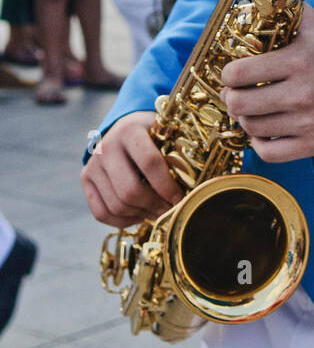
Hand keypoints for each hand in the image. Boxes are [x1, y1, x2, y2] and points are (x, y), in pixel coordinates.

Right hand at [82, 110, 184, 227]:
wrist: (125, 127)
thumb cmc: (153, 133)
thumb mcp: (166, 134)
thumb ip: (178, 154)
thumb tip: (195, 185)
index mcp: (130, 130)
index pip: (150, 163)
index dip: (167, 186)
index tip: (180, 197)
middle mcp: (106, 146)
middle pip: (130, 191)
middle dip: (154, 205)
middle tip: (169, 209)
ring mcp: (92, 164)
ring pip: (116, 205)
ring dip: (141, 214)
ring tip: (157, 211)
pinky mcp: (84, 178)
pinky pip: (101, 213)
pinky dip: (122, 220)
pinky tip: (139, 214)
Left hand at [219, 3, 313, 163]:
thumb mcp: (306, 22)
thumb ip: (278, 5)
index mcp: (300, 60)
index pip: (238, 74)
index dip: (228, 74)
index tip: (232, 72)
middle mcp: (306, 94)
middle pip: (240, 105)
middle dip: (230, 97)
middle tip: (234, 92)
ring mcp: (311, 122)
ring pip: (251, 128)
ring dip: (245, 117)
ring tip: (251, 106)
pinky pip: (268, 152)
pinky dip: (260, 141)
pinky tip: (266, 125)